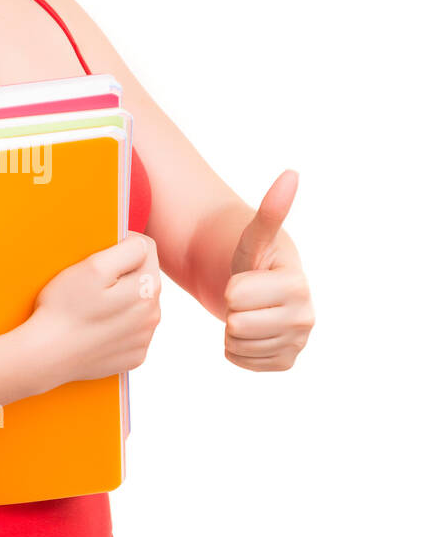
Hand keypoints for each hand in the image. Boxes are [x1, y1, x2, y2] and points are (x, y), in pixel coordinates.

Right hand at [28, 231, 160, 384]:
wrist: (46, 356)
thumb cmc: (64, 308)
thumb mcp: (94, 266)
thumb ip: (128, 250)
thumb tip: (143, 246)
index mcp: (147, 288)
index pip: (145, 249)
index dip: (120, 245)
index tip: (98, 257)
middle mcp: (153, 315)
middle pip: (143, 278)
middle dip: (122, 275)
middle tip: (90, 285)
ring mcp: (143, 339)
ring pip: (137, 305)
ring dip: (121, 301)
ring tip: (91, 307)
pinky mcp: (134, 357)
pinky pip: (130, 331)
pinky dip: (117, 326)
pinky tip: (95, 328)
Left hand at [224, 170, 314, 371]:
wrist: (257, 287)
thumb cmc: (252, 258)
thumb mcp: (255, 236)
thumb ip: (271, 211)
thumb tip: (291, 174)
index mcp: (297, 286)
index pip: (235, 296)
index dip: (231, 286)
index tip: (246, 278)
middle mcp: (305, 318)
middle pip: (236, 324)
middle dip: (231, 309)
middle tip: (245, 297)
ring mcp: (297, 343)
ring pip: (237, 345)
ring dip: (232, 329)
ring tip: (247, 311)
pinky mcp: (286, 362)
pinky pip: (241, 362)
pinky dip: (237, 349)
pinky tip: (249, 330)